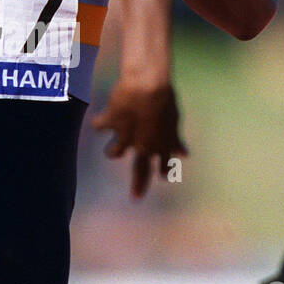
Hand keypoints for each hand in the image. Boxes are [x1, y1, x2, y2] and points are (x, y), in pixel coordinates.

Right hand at [91, 79, 187, 198]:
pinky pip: (99, 126)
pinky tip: (99, 119)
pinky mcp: (110, 123)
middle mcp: (143, 145)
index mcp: (162, 143)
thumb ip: (175, 139)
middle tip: (136, 197)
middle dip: (138, 185)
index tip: (162, 176)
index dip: (164, 169)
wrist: (146, 86)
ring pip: (114, 153)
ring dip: (113, 150)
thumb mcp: (174, 120)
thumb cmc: (165, 98)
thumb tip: (184, 155)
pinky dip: (99, 123)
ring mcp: (125, 136)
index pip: (165, 163)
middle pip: (140, 170)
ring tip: (112, 147)